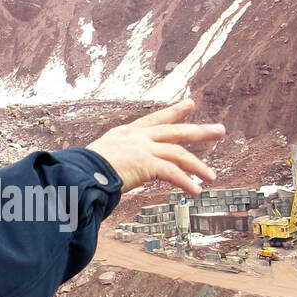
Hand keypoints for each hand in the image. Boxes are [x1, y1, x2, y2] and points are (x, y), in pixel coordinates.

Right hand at [86, 98, 224, 194]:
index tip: (189, 104)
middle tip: (219, 130)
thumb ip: (110, 165)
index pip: (155, 120)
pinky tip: (195, 192)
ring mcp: (143, 148)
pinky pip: (173, 173)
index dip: (174, 112)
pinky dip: (185, 183)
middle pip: (175, 131)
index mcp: (125, 133)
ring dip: (198, 166)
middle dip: (199, 130)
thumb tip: (107, 178)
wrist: (77, 172)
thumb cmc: (80, 171)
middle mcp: (137, 137)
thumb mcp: (97, 162)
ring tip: (212, 176)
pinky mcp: (146, 163)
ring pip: (179, 153)